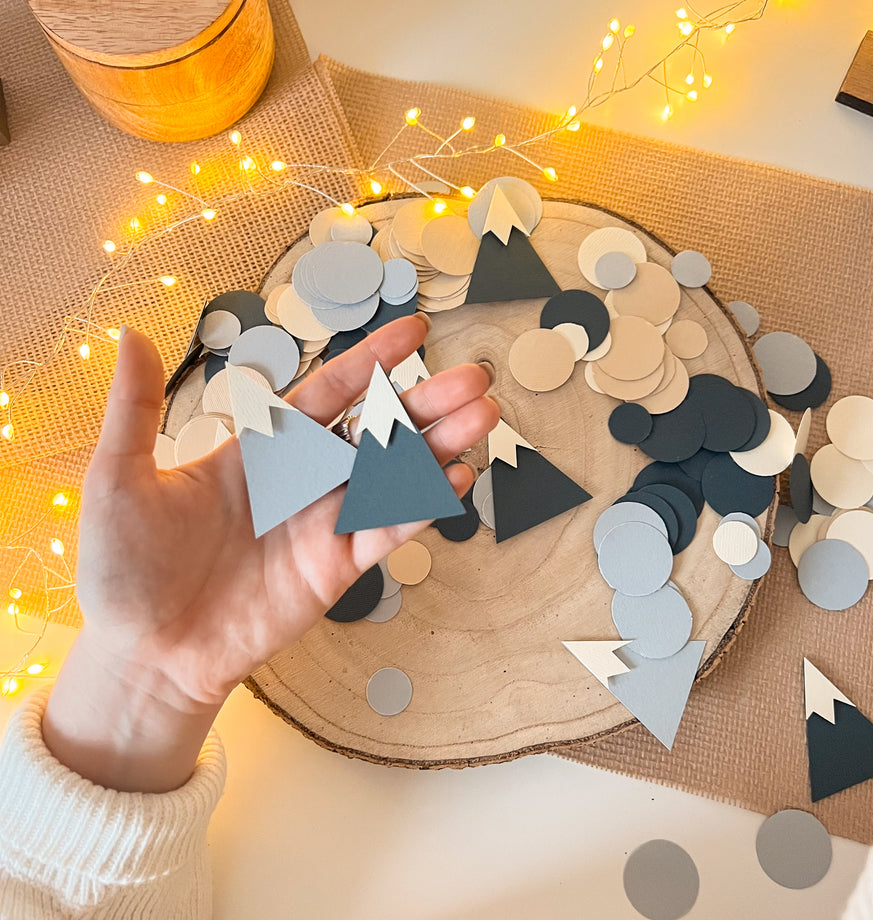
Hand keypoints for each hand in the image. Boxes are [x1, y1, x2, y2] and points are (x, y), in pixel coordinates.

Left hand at [43, 315, 498, 790]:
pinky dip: (422, 504)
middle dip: (425, 401)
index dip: (370, 361)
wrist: (145, 654)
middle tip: (474, 376)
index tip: (413, 331)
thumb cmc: (124, 568)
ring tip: (483, 414)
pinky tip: (456, 476)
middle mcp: (303, 481)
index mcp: (262, 451)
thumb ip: (136, 408)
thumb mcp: (120, 478)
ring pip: (394, 475)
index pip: (327, 393)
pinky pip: (388, 529)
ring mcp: (324, 523)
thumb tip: (131, 334)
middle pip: (377, 429)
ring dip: (439, 444)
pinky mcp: (336, 568)